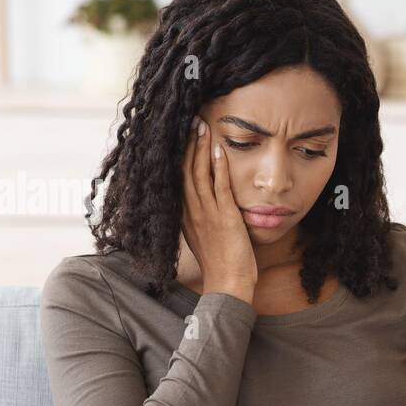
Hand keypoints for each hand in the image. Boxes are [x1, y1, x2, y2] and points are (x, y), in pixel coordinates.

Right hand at [181, 116, 256, 296]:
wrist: (228, 284)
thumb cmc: (220, 264)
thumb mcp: (202, 237)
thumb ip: (198, 219)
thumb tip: (199, 206)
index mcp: (183, 216)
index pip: (177, 179)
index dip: (178, 156)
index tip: (179, 137)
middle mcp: (191, 212)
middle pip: (184, 171)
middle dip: (187, 144)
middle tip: (189, 121)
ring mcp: (207, 214)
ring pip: (199, 174)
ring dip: (200, 149)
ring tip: (202, 126)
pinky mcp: (225, 218)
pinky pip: (220, 187)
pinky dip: (219, 167)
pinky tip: (219, 150)